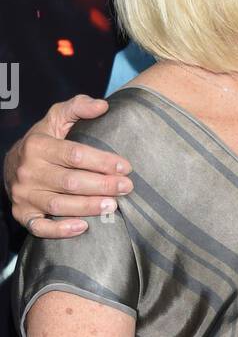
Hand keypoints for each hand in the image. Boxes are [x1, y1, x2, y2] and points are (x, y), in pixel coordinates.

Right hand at [5, 95, 132, 239]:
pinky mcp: (22, 214)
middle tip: (126, 187)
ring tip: (113, 205)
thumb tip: (102, 106)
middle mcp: (28, 171)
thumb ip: (78, 107)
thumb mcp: (56, 119)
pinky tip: (84, 227)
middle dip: (102, 185)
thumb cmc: (44, 141)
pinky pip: (40, 227)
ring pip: (58, 205)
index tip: (125, 167)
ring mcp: (24, 195)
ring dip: (89, 207)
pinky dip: (61, 230)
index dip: (102, 162)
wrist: (12, 166)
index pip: (74, 155)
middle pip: (70, 182)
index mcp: (37, 145)